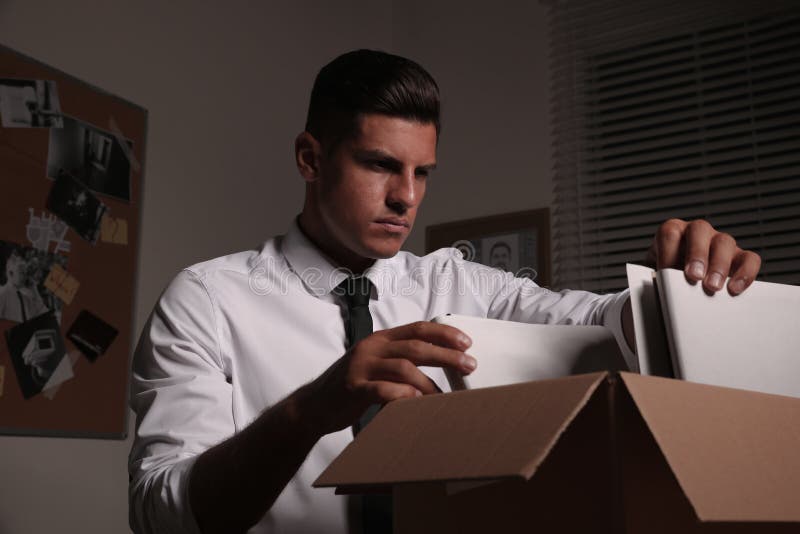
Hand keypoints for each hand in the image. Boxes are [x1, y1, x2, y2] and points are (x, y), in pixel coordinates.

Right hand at [304, 321, 474, 434]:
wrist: (314, 405)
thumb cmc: (352, 385)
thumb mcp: (376, 364)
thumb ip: (400, 360)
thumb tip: (441, 360)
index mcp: (380, 339)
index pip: (417, 328)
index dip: (444, 333)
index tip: (466, 343)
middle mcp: (372, 348)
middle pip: (416, 346)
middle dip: (446, 356)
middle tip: (469, 365)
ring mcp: (361, 367)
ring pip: (403, 368)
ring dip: (429, 382)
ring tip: (444, 396)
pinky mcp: (353, 388)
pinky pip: (382, 389)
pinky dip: (401, 394)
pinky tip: (415, 401)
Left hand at [645, 219, 760, 294]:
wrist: (680, 284)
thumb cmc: (666, 277)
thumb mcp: (656, 276)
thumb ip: (655, 279)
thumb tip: (649, 292)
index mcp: (673, 232)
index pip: (670, 233)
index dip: (668, 251)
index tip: (665, 272)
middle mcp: (697, 233)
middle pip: (699, 230)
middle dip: (697, 254)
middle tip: (694, 277)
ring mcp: (719, 242)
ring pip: (724, 242)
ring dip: (719, 266)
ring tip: (713, 287)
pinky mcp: (739, 257)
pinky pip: (749, 258)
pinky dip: (745, 272)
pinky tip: (735, 289)